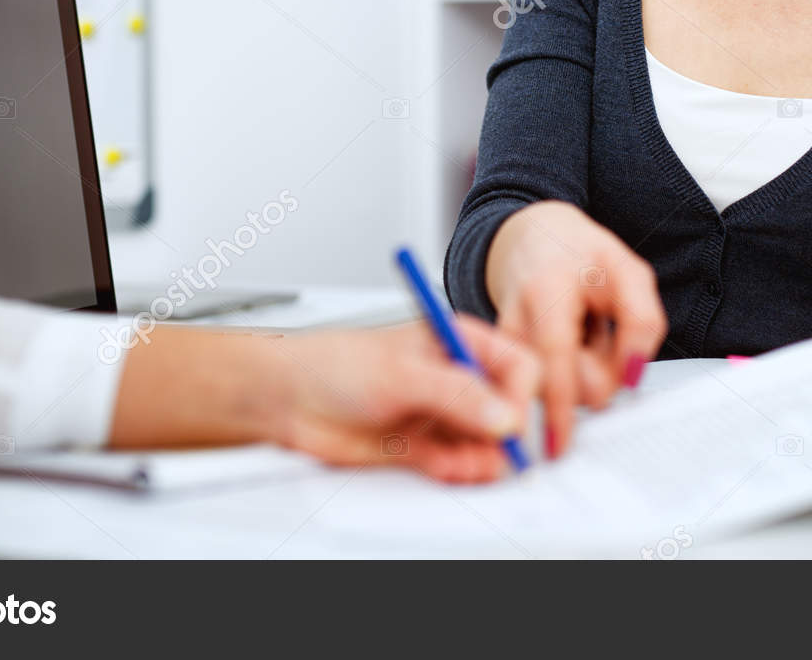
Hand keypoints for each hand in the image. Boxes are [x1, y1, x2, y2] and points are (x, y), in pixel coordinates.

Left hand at [110, 319, 537, 482]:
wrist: (290, 401)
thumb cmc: (335, 364)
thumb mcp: (402, 374)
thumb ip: (456, 395)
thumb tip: (503, 416)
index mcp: (459, 341)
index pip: (516, 365)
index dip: (521, 395)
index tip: (511, 421)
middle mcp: (457, 378)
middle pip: (508, 409)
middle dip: (507, 435)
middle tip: (498, 454)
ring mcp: (443, 415)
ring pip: (488, 443)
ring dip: (484, 458)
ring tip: (467, 464)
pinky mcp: (427, 448)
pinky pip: (461, 465)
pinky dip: (462, 472)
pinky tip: (448, 469)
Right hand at [484, 200, 667, 458]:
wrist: (532, 238)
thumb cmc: (581, 255)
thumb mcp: (629, 272)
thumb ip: (641, 322)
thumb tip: (634, 375)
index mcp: (547, 291)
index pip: (554, 360)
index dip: (560, 407)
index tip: (559, 444)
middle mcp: (516, 319)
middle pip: (563, 387)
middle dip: (595, 372)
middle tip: (599, 332)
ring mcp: (504, 342)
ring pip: (556, 389)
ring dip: (581, 371)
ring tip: (579, 331)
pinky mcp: (499, 357)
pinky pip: (543, 385)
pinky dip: (564, 371)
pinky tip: (563, 341)